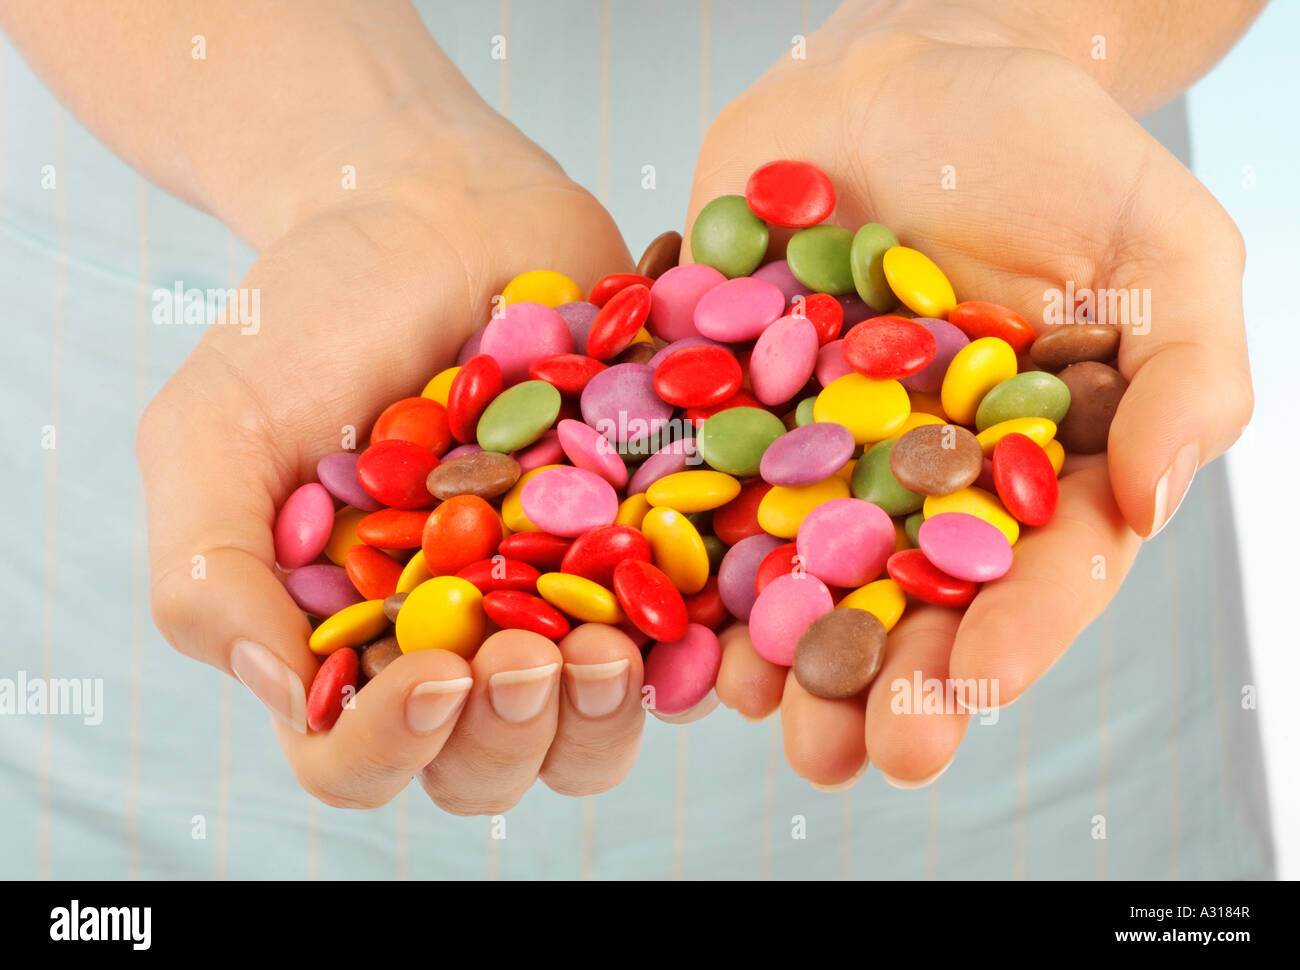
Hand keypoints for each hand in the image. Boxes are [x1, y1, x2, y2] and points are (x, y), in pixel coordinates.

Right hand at [138, 110, 646, 814]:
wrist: (438, 208)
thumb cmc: (317, 315)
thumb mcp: (219, 426)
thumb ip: (213, 566)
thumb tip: (294, 696)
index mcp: (347, 638)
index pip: (354, 755)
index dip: (392, 746)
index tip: (436, 672)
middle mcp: (456, 640)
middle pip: (487, 766)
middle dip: (512, 737)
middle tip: (535, 659)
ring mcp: (557, 604)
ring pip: (591, 735)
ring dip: (606, 719)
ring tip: (613, 646)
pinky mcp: (644, 551)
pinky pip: (687, 644)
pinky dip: (699, 650)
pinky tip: (693, 605)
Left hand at [684, 23, 1250, 787]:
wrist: (897, 69)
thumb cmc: (1046, 144)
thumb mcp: (1157, 240)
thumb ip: (1181, 370)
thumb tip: (1151, 500)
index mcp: (1034, 464)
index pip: (1037, 571)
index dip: (1014, 637)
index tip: (981, 690)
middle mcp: (922, 478)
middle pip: (914, 603)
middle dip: (893, 685)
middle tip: (867, 756)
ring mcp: (820, 451)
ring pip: (804, 577)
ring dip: (783, 656)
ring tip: (766, 715)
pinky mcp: (730, 409)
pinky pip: (706, 494)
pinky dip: (689, 554)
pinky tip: (672, 615)